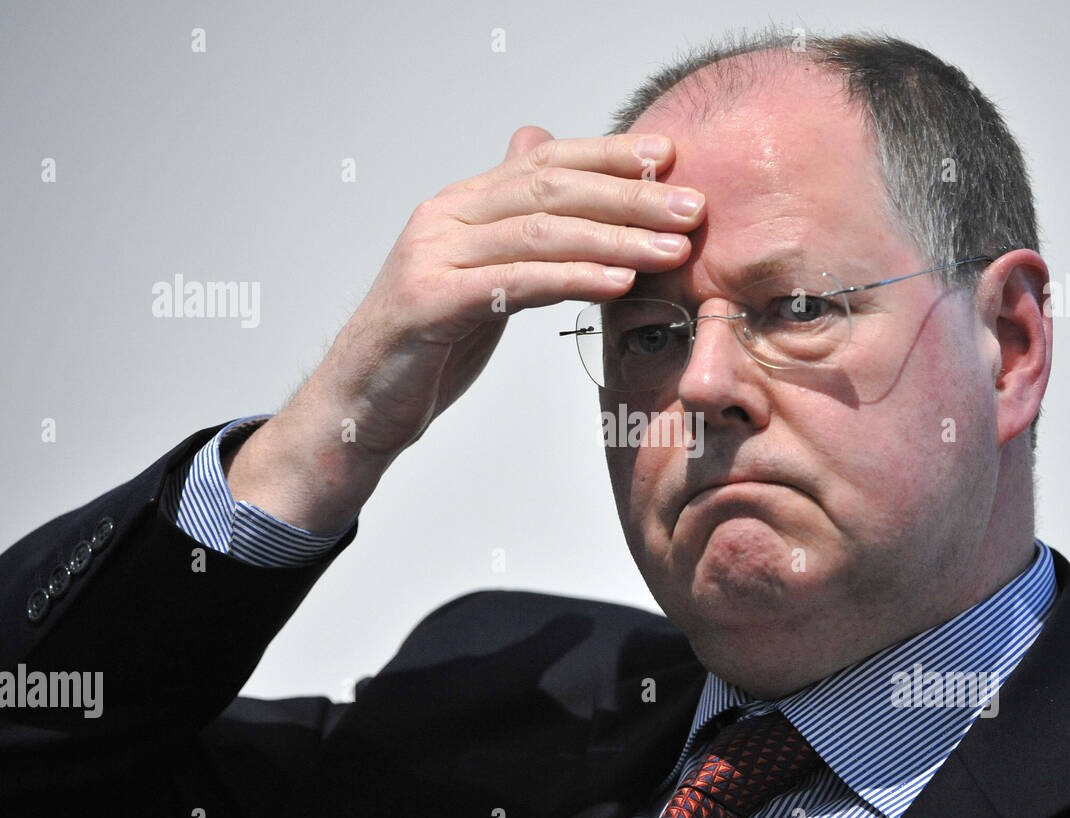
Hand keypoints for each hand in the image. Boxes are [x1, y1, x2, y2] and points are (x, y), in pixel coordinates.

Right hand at [227, 127, 704, 532]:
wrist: (360, 404)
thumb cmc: (428, 343)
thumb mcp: (477, 272)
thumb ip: (513, 218)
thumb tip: (537, 144)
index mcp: (461, 204)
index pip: (545, 162)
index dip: (609, 154)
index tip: (671, 156)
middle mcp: (444, 217)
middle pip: (550, 190)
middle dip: (629, 195)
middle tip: (693, 207)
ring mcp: (432, 256)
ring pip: (538, 232)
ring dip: (615, 237)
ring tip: (673, 248)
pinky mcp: (427, 303)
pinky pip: (512, 282)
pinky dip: (571, 277)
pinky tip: (618, 280)